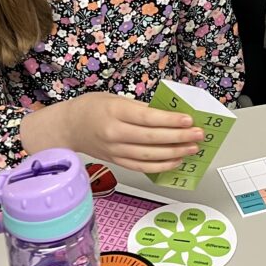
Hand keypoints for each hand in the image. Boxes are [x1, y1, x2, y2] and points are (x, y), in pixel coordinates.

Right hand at [22, 93, 201, 173]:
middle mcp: (114, 133)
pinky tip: (176, 161)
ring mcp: (115, 150)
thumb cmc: (92, 108)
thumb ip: (140, 107)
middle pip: (152, 139)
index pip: (147, 118)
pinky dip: (161, 166)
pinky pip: (142, 167)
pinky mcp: (117, 162)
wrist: (68, 127)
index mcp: (114, 112)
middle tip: (198, 134)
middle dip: (179, 137)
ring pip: (149, 156)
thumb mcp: (115, 98)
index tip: (189, 120)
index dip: (170, 120)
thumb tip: (169, 114)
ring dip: (175, 153)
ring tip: (192, 148)